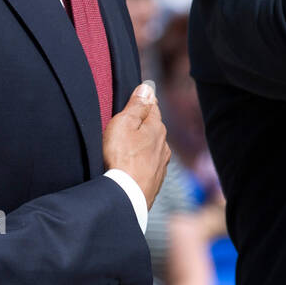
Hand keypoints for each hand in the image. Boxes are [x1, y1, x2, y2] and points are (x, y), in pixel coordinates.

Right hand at [102, 82, 170, 208]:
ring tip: (128, 148)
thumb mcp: (124, 123)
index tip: (137, 99)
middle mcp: (164, 146)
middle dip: (144, 125)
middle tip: (128, 123)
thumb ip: (137, 105)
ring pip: (153, 148)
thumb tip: (148, 88)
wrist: (125, 196)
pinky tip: (133, 167)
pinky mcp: (155, 182)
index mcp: (157, 128)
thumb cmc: (121, 157)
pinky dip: (142, 164)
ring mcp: (161, 166)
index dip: (144, 102)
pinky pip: (149, 166)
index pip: (153, 107)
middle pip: (154, 128)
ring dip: (143, 146)